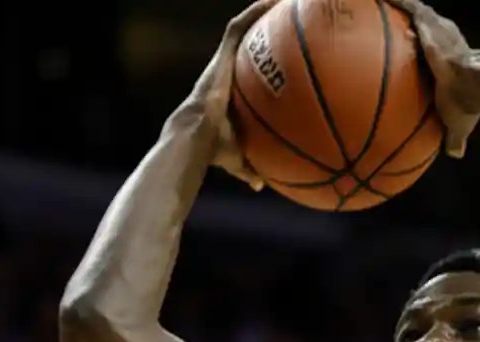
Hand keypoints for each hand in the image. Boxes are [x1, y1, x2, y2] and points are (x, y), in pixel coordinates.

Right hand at [185, 0, 279, 189]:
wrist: (194, 138)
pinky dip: (256, 13)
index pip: (245, 72)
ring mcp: (222, 62)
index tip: (275, 54)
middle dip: (263, 29)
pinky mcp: (222, 56)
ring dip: (260, 13)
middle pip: (245, 44)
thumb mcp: (237, 158)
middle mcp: (225, 72)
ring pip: (243, 29)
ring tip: (283, 0)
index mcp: (228, 92)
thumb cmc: (212, 150)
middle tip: (286, 19)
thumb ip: (249, 167)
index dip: (258, 60)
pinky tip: (274, 1)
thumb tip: (260, 186)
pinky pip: (240, 27)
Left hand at [387, 0, 479, 158]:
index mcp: (452, 61)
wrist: (473, 83)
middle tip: (401, 29)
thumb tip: (456, 155)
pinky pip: (409, 7)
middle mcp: (446, 40)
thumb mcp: (456, 123)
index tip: (417, 52)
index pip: (438, 52)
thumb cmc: (465, 104)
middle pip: (427, 28)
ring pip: (417, 13)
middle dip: (416, 26)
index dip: (428, 50)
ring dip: (403, 9)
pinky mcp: (429, 22)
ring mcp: (438, 29)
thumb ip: (455, 137)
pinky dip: (394, 2)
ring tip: (382, 4)